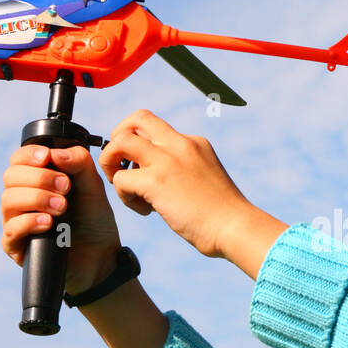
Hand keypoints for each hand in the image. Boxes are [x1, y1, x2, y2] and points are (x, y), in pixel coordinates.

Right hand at [0, 144, 122, 294]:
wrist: (101, 257)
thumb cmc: (94, 220)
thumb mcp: (93, 186)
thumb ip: (80, 163)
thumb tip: (55, 153)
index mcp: (35, 180)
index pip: (19, 160)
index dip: (29, 155)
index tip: (47, 157)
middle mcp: (21, 199)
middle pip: (11, 176)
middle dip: (39, 178)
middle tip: (66, 187)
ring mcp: (16, 222)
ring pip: (8, 200)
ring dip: (37, 198)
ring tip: (62, 207)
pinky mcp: (16, 246)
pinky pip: (11, 229)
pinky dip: (29, 222)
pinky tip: (48, 223)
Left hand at [98, 110, 252, 258]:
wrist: (236, 228)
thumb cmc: (224, 215)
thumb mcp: (205, 178)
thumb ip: (182, 170)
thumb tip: (156, 181)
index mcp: (194, 143)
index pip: (156, 128)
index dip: (141, 142)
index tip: (141, 164)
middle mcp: (180, 144)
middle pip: (136, 119)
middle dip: (118, 139)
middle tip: (122, 166)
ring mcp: (167, 160)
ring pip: (120, 141)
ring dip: (111, 162)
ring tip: (125, 187)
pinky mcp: (157, 181)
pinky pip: (120, 179)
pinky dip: (124, 196)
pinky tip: (145, 210)